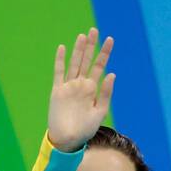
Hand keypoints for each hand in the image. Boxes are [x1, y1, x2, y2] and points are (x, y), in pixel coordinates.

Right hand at [48, 27, 114, 152]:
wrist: (68, 139)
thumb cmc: (86, 129)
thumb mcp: (100, 112)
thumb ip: (106, 93)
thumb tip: (112, 73)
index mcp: (92, 89)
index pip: (99, 67)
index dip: (104, 53)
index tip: (110, 39)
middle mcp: (81, 85)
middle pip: (87, 61)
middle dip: (91, 46)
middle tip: (95, 30)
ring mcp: (69, 86)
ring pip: (74, 63)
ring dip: (78, 50)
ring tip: (83, 36)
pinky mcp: (57, 90)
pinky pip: (58, 72)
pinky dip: (60, 61)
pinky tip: (62, 48)